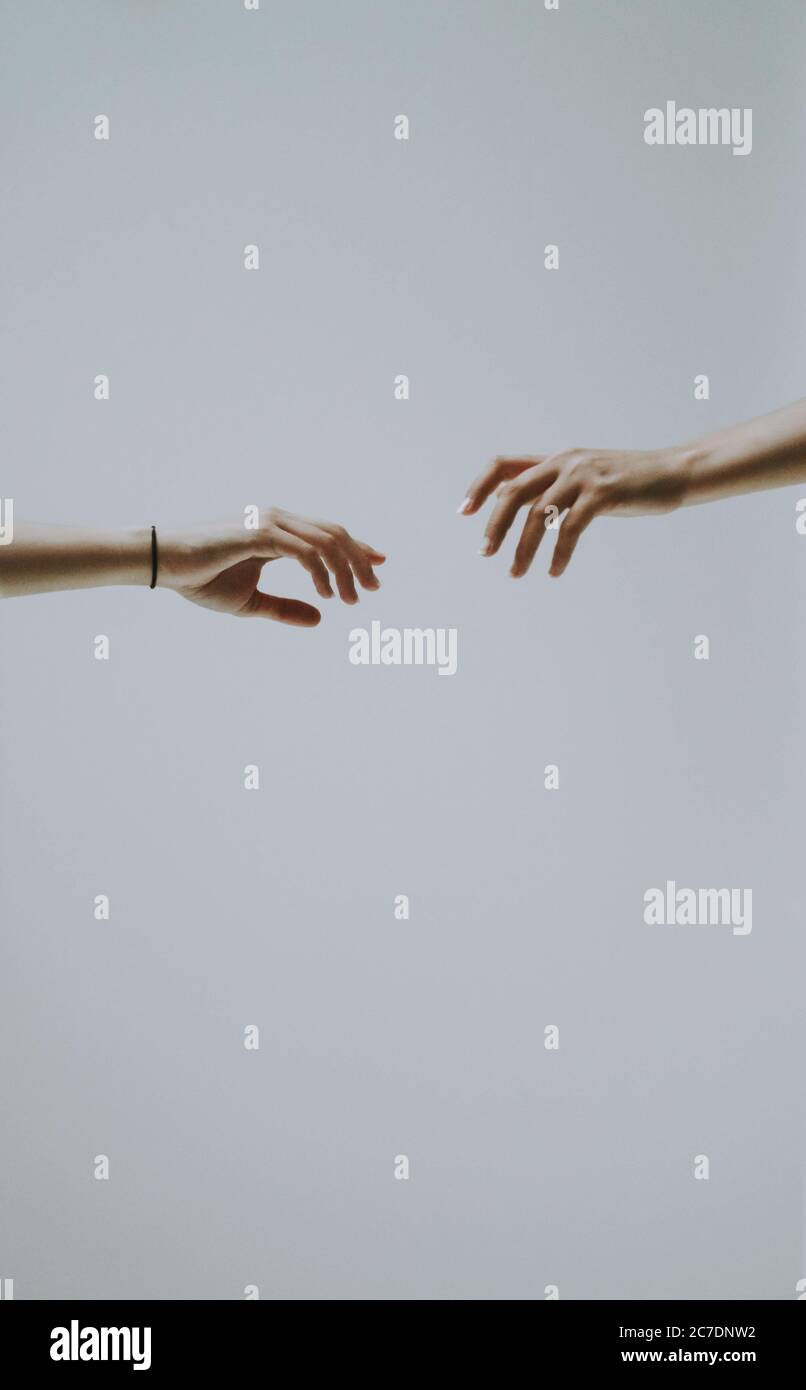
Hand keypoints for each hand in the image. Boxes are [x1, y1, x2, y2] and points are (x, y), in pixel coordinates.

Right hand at [159, 508, 385, 624]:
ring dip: (345, 570)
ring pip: (326, 540)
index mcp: (278, 531)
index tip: (379, 566)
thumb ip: (285, 608)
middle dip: (360, 560)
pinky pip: (304, 551)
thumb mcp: (252, 602)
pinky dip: (321, 572)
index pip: (328, 535)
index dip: (358, 549)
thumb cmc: (201, 579)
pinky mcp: (259, 533)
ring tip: (351, 599)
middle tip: (373, 589)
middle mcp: (278, 520)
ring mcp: (270, 523)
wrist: (166, 566)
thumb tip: (320, 619)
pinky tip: (326, 594)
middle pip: (335, 533)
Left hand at [458, 446, 688, 576]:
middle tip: (485, 554)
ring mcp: (583, 476)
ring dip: (523, 548)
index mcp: (557, 459)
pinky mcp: (603, 493)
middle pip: (513, 492)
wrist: (675, 472)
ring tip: (516, 572)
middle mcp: (565, 462)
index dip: (479, 487)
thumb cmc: (632, 482)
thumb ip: (559, 489)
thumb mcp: (588, 480)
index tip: (464, 513)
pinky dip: (558, 553)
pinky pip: (569, 527)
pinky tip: (555, 571)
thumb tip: (527, 510)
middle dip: (494, 525)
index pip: (503, 465)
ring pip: (538, 514)